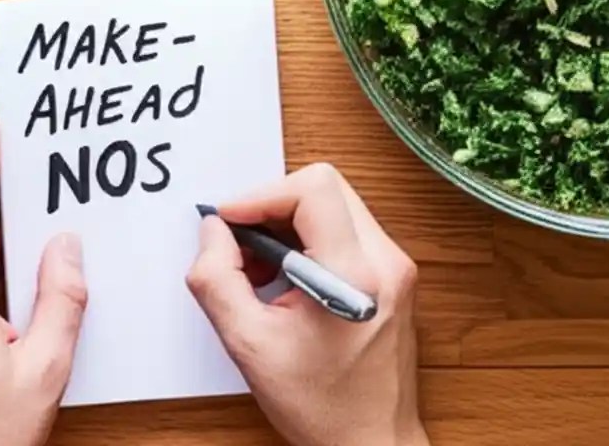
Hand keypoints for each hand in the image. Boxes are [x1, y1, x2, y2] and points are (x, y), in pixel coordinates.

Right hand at [186, 164, 427, 445]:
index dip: (260, 195)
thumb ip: (216, 279)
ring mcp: (395, 267)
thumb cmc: (322, 407)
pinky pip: (345, 231)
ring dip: (288, 226)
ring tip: (260, 273)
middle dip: (271, 207)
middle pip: (324, 188)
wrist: (372, 443)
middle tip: (240, 245)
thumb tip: (213, 231)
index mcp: (355, 275)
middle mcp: (386, 262)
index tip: (228, 221)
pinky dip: (307, 242)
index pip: (312, 189)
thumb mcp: (248, 345)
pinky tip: (283, 282)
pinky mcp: (393, 276)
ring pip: (334, 206)